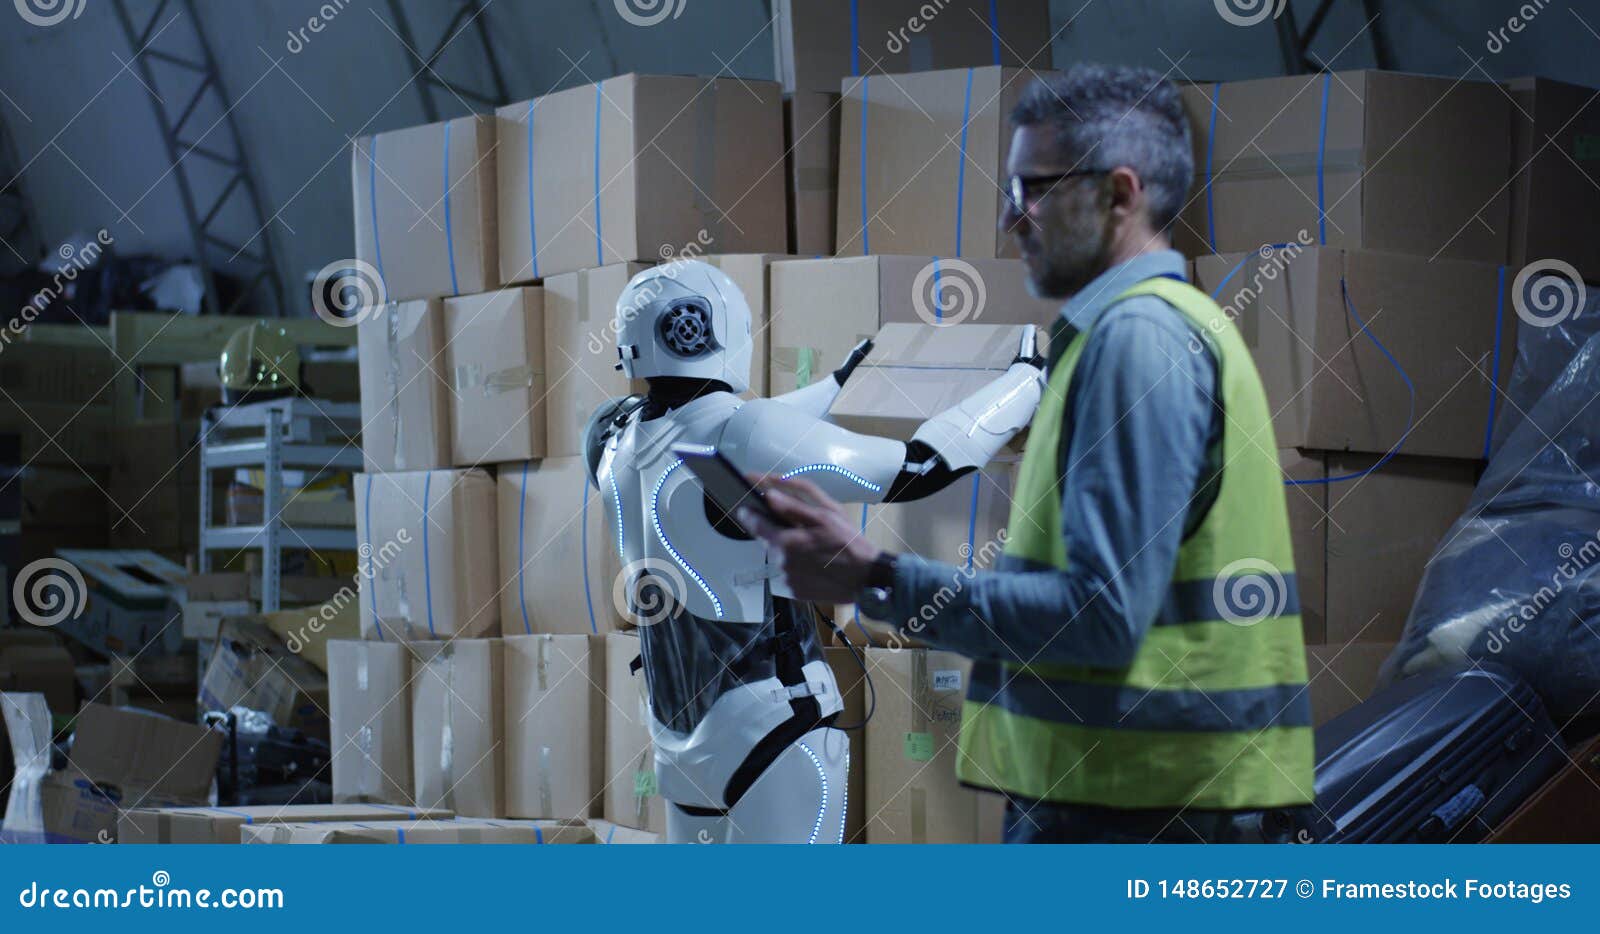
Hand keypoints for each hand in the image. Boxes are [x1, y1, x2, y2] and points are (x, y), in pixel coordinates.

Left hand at [738, 475, 882, 604]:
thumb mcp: (825, 516)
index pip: (753, 523)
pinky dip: (797, 567)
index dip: (750, 512)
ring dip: (790, 550)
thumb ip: (793, 505)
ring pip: (780, 558)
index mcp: (785, 541)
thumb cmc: (849, 545)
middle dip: (779, 532)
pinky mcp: (795, 592)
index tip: (746, 506)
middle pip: (768, 541)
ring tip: (815, 549)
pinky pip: (789, 574)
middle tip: (803, 530)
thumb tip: (770, 495)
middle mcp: (781, 563)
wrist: (866, 578)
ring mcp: (787, 580)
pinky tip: (815, 563)